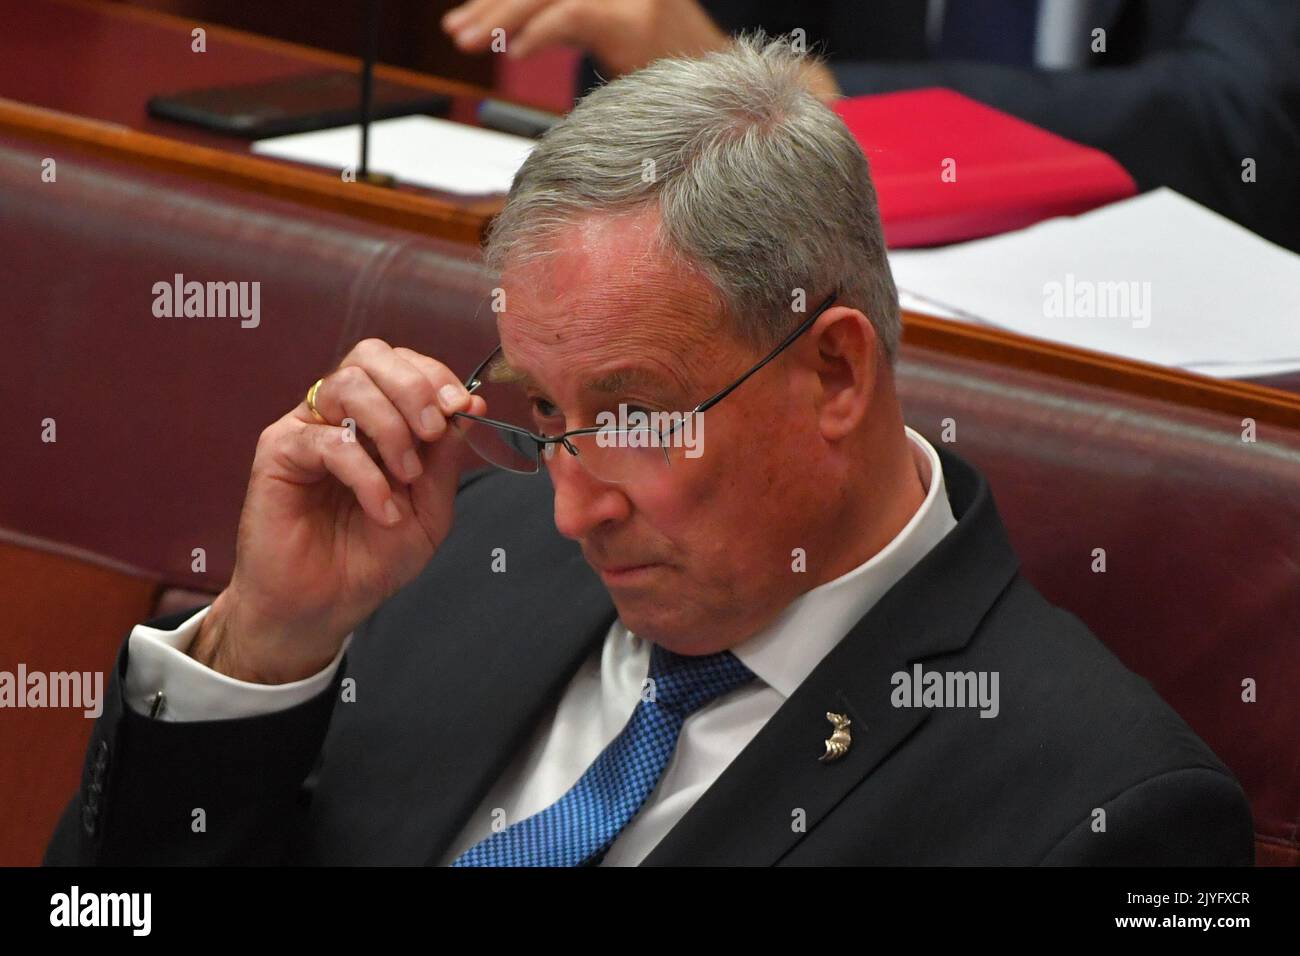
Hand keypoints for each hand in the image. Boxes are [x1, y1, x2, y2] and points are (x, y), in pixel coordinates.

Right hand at [190, 340, 486, 683]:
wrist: (324, 607)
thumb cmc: (372, 558)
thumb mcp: (430, 509)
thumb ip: (446, 458)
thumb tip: (471, 402)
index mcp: (378, 418)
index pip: (404, 364)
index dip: (435, 376)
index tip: (461, 407)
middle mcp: (340, 414)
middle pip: (371, 356)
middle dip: (413, 386)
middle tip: (433, 431)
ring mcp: (307, 428)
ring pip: (348, 384)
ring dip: (390, 427)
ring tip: (406, 477)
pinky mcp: (278, 453)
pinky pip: (325, 439)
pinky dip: (364, 473)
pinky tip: (381, 509)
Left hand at [442, 0, 729, 77]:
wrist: (741, 102)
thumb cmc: (679, 88)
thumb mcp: (620, 48)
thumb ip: (579, 30)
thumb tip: (523, 35)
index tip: (467, 20)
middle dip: (492, 6)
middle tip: (457, 32)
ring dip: (503, 17)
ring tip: (471, 41)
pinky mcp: (636, 17)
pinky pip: (574, 14)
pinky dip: (539, 32)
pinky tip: (515, 50)